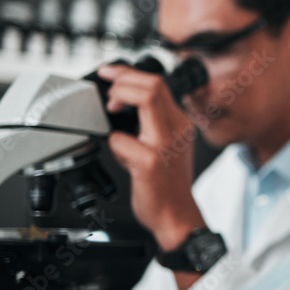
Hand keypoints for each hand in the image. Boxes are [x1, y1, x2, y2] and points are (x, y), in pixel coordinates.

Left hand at [98, 64, 205, 250]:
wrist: (176, 216)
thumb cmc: (167, 184)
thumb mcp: (168, 145)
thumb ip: (153, 123)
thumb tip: (124, 102)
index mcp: (180, 123)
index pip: (157, 83)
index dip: (128, 73)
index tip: (109, 73)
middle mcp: (177, 130)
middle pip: (152, 85)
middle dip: (122, 80)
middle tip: (109, 95)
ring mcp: (165, 145)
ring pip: (145, 99)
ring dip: (120, 98)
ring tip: (112, 111)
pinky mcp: (150, 162)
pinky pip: (122, 140)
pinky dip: (115, 144)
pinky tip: (123, 159)